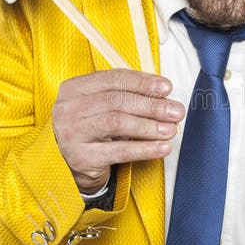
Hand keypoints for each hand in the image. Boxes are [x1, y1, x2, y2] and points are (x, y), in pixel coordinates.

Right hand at [52, 69, 184, 193]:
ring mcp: (72, 133)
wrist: (68, 165)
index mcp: (74, 88)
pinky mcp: (81, 158)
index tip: (166, 88)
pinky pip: (119, 151)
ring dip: (149, 126)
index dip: (142, 82)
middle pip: (117, 100)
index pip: (113, 79)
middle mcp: (68, 109)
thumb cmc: (91, 130)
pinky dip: (145, 149)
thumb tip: (163, 94)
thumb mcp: (101, 107)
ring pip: (117, 123)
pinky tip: (162, 148)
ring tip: (171, 129)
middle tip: (176, 111)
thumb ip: (126, 96)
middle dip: (151, 105)